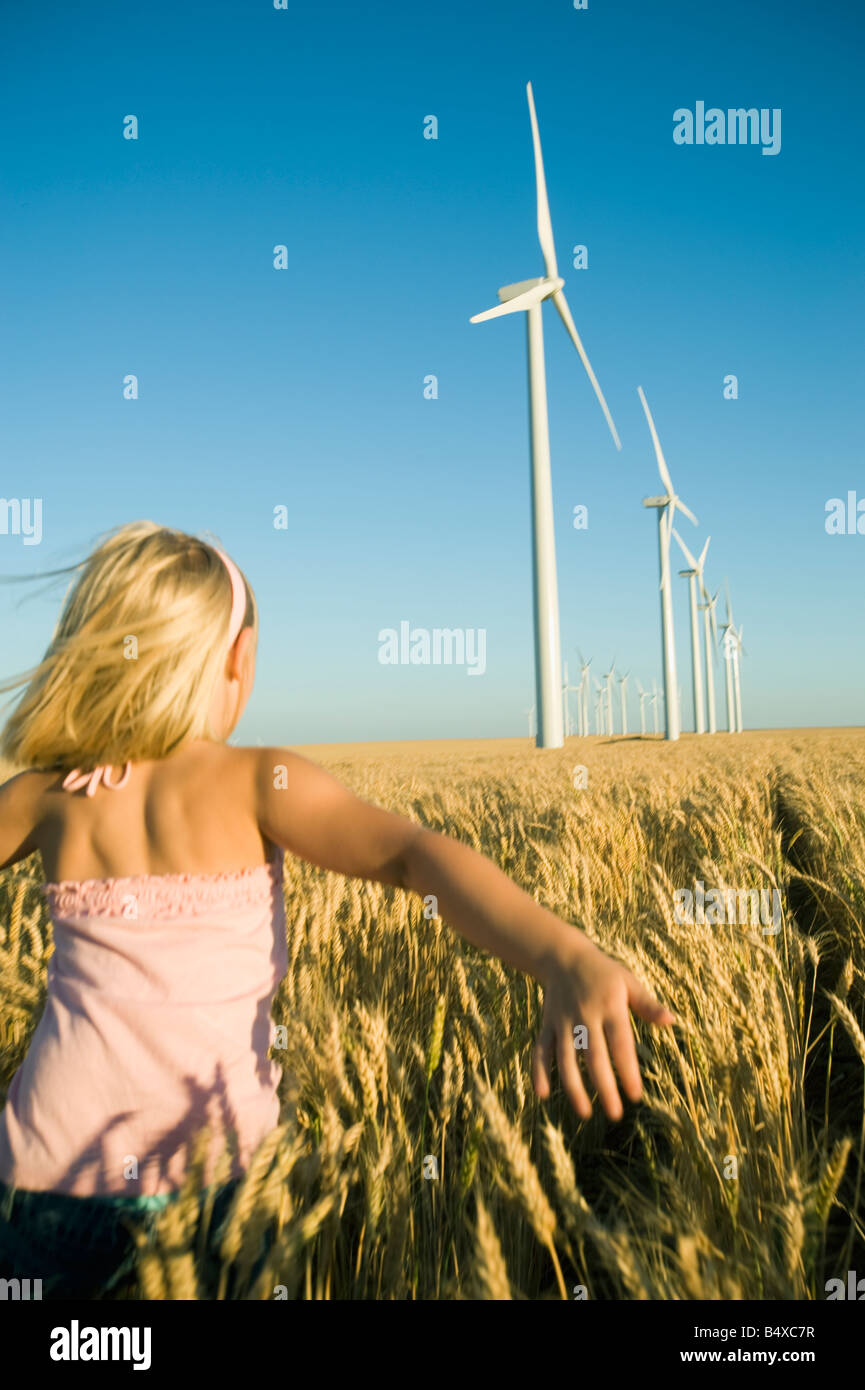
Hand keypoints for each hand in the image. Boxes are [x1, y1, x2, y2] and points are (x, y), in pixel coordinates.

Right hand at [532, 934, 675, 1120]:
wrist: (563, 956)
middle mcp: (585, 1016)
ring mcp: (563, 1022)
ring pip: (566, 1059)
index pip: (620, 1045)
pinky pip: (541, 1050)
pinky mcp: (547, 1025)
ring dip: (574, 1087)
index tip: (635, 1096)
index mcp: (609, 1007)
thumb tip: (671, 1021)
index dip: (627, 1071)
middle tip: (615, 1114)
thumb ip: (647, 1005)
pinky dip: (539, 1071)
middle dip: (604, 1088)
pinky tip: (543, 1094)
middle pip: (594, 1057)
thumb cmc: (603, 972)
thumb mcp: (628, 982)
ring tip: (585, 1113)